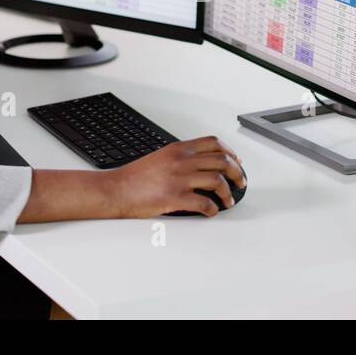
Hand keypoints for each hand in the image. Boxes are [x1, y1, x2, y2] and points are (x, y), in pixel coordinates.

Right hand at [108, 136, 245, 217]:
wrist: (115, 189)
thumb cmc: (134, 177)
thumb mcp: (160, 157)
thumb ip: (180, 158)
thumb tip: (200, 165)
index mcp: (178, 149)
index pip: (213, 143)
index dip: (230, 152)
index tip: (236, 161)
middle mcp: (181, 161)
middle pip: (222, 160)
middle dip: (237, 172)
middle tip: (240, 182)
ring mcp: (179, 179)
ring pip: (217, 181)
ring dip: (228, 193)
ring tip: (228, 200)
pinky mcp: (175, 197)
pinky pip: (204, 203)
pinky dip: (213, 209)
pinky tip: (211, 212)